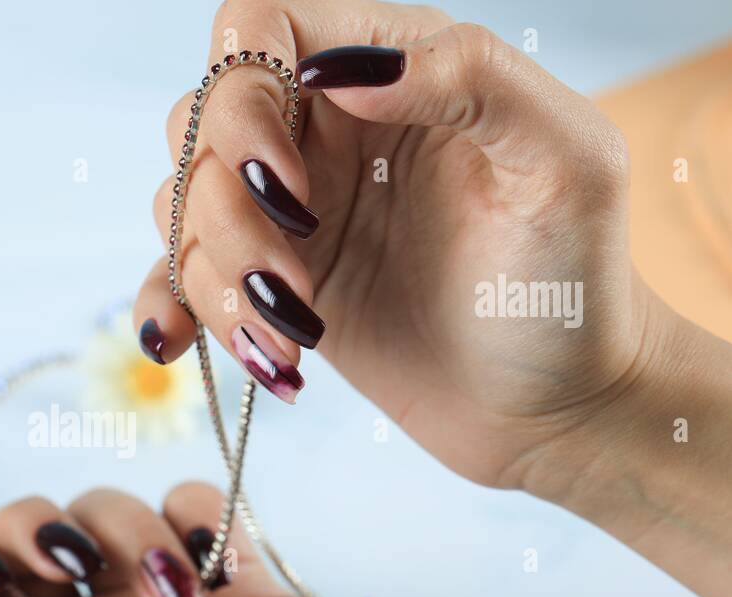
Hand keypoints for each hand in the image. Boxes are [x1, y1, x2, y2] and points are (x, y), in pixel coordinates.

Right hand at [133, 0, 643, 490]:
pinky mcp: (275, 284)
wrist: (556, 407)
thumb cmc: (576, 282)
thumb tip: (342, 73)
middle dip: (232, 215)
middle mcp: (326, 131)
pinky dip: (170, 311)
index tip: (290, 183)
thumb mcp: (566, 159)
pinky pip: (182, 278)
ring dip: (220, 281)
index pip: (257, 27)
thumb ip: (470, 76)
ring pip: (184, 210)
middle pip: (201, 126)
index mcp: (390, 70)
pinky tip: (177, 347)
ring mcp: (294, 212)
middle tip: (295, 285)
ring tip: (293, 339)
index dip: (244, 96)